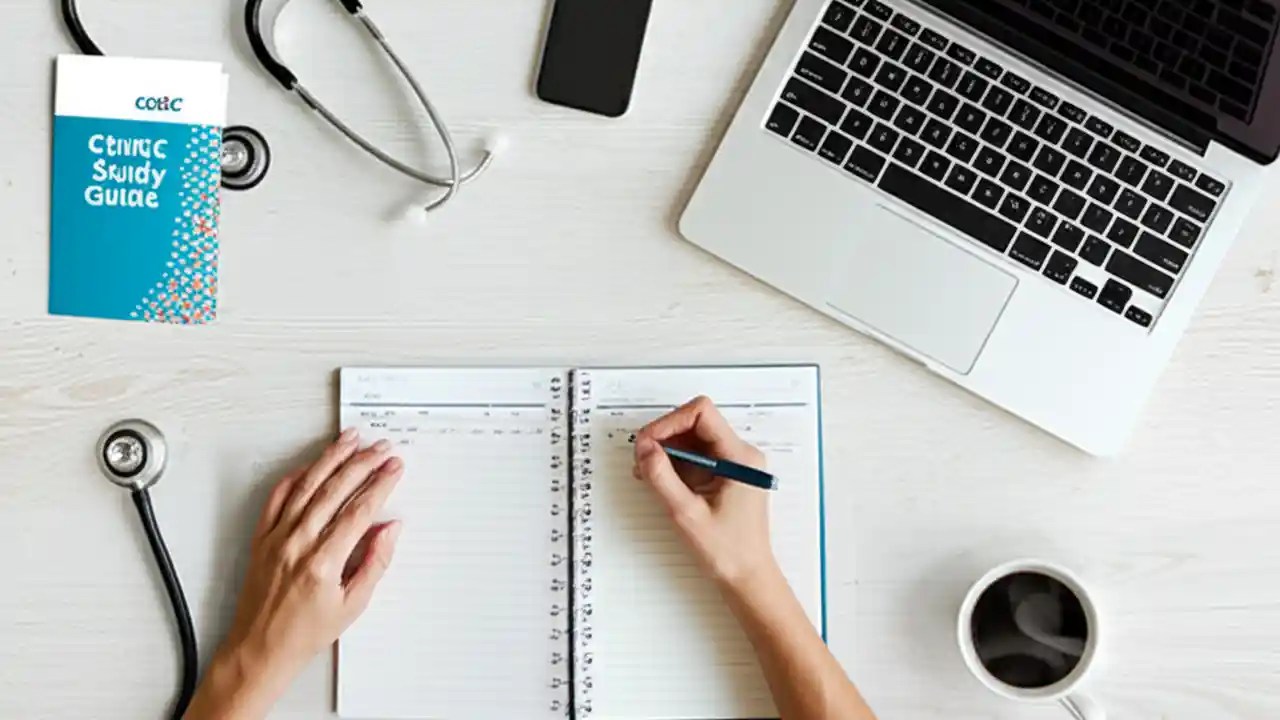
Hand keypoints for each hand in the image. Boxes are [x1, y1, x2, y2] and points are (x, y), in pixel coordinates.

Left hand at [185, 429, 403, 719]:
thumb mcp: (353, 605)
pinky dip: (294, 478)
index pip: (359, 511)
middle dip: (362, 463)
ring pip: (307, 486)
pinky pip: (277, 499)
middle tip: (380, 448)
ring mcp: (276, 538)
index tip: (394, 467)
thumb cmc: (305, 634)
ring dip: (330, 459)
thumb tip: (389, 528)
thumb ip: (374, 562)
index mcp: (323, 563)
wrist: (259, 649)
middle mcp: (298, 544)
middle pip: (335, 490)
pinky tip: (310, 465)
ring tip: (349, 440)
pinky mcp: (261, 539)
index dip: (380, 484)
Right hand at [632, 396, 775, 588]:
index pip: (702, 413)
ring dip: (667, 450)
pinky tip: (658, 479)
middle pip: (695, 423)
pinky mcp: (725, 475)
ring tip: (646, 472)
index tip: (648, 442)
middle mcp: (740, 454)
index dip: (669, 422)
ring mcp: (733, 464)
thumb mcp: (686, 513)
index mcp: (739, 457)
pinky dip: (675, 463)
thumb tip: (643, 447)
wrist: (747, 577)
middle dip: (664, 436)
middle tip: (642, 459)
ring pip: (693, 439)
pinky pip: (696, 457)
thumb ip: (661, 477)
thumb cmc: (727, 551)